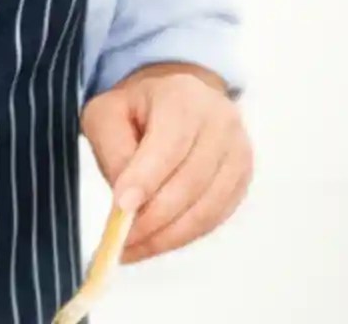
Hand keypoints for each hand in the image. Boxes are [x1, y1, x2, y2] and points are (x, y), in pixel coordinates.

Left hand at [81, 64, 252, 262]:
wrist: (175, 98)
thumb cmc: (135, 108)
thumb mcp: (106, 113)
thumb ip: (112, 150)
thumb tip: (126, 200)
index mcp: (184, 98)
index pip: (169, 144)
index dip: (146, 180)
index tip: (121, 208)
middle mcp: (221, 123)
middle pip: (190, 182)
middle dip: (153, 218)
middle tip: (120, 239)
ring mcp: (238, 153)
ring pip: (206, 207)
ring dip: (167, 236)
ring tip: (132, 249)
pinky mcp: (242, 179)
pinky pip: (214, 217)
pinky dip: (183, 236)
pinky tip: (155, 242)